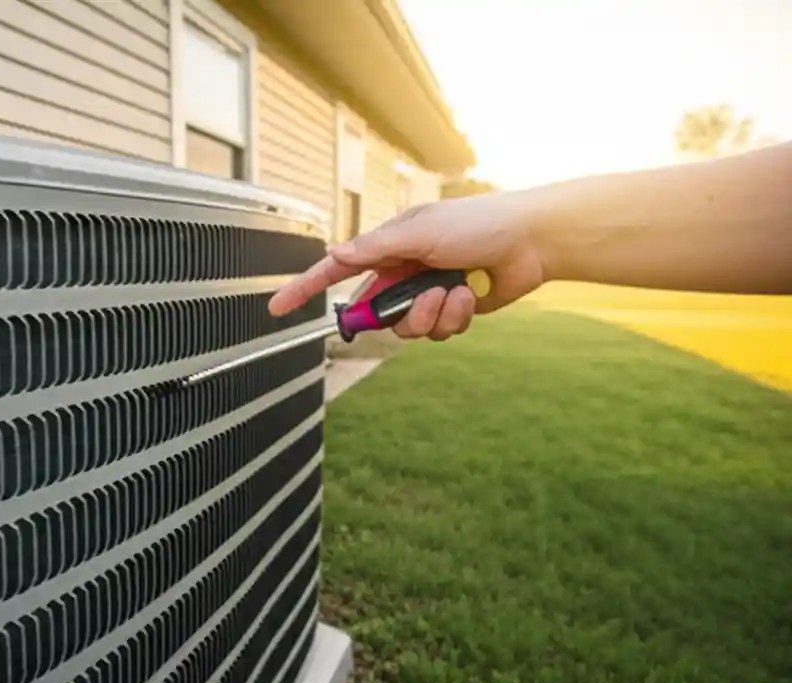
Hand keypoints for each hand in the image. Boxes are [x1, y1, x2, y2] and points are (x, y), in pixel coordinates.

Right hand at [268, 191, 551, 339]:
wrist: (532, 240)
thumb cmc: (477, 224)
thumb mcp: (418, 232)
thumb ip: (374, 249)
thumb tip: (334, 252)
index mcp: (389, 248)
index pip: (337, 271)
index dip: (306, 289)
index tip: (278, 308)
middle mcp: (404, 271)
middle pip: (375, 313)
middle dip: (398, 314)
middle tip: (421, 297)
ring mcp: (427, 292)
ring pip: (407, 328)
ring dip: (431, 315)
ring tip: (454, 292)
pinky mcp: (452, 310)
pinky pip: (438, 331)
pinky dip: (454, 317)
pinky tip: (471, 296)